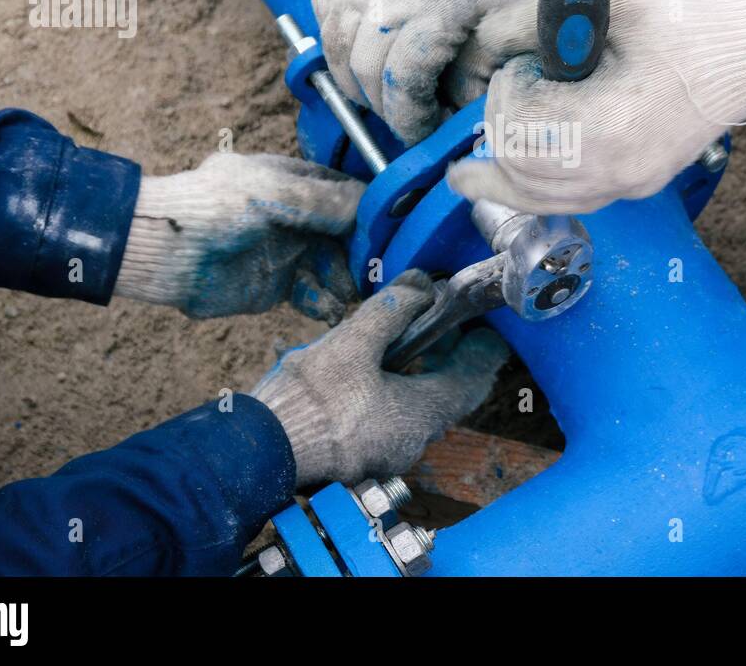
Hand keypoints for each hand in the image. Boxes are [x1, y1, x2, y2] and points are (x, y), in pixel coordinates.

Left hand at [113, 152, 362, 321]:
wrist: (165, 253)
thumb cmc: (213, 209)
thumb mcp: (274, 194)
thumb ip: (326, 202)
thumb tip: (371, 206)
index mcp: (295, 182)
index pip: (347, 194)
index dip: (369, 213)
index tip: (388, 233)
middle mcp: (296, 216)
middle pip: (347, 235)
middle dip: (363, 253)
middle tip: (377, 271)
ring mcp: (287, 252)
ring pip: (335, 267)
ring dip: (347, 281)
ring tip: (349, 294)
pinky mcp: (277, 287)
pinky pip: (314, 295)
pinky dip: (325, 303)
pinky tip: (328, 309)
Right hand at [250, 270, 508, 486]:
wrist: (258, 452)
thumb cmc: (307, 402)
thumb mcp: (352, 341)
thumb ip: (392, 309)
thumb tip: (423, 285)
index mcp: (420, 414)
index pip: (472, 380)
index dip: (483, 352)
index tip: (487, 330)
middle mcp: (412, 442)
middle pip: (448, 396)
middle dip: (451, 360)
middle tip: (446, 327)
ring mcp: (386, 455)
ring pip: (419, 411)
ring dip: (420, 377)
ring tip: (406, 344)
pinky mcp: (361, 459)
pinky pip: (393, 422)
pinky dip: (395, 395)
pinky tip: (372, 375)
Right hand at [311, 0, 573, 145]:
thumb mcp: (509, 26)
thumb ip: (478, 75)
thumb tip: (453, 121)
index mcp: (434, 8)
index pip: (399, 85)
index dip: (408, 121)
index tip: (422, 132)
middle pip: (364, 70)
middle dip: (383, 107)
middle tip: (404, 118)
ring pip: (336, 41)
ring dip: (353, 77)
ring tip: (377, 92)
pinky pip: (324, 3)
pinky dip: (333, 33)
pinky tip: (355, 50)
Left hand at [446, 0, 745, 212]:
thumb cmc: (684, 19)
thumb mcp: (605, 1)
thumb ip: (530, 20)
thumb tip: (481, 48)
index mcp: (607, 125)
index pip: (517, 125)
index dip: (506, 89)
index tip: (522, 61)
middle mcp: (616, 170)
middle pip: (520, 169)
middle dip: (497, 128)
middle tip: (510, 89)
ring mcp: (629, 185)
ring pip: (540, 199)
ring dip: (502, 178)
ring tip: (469, 172)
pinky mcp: (638, 185)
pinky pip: (571, 202)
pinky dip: (534, 192)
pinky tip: (511, 183)